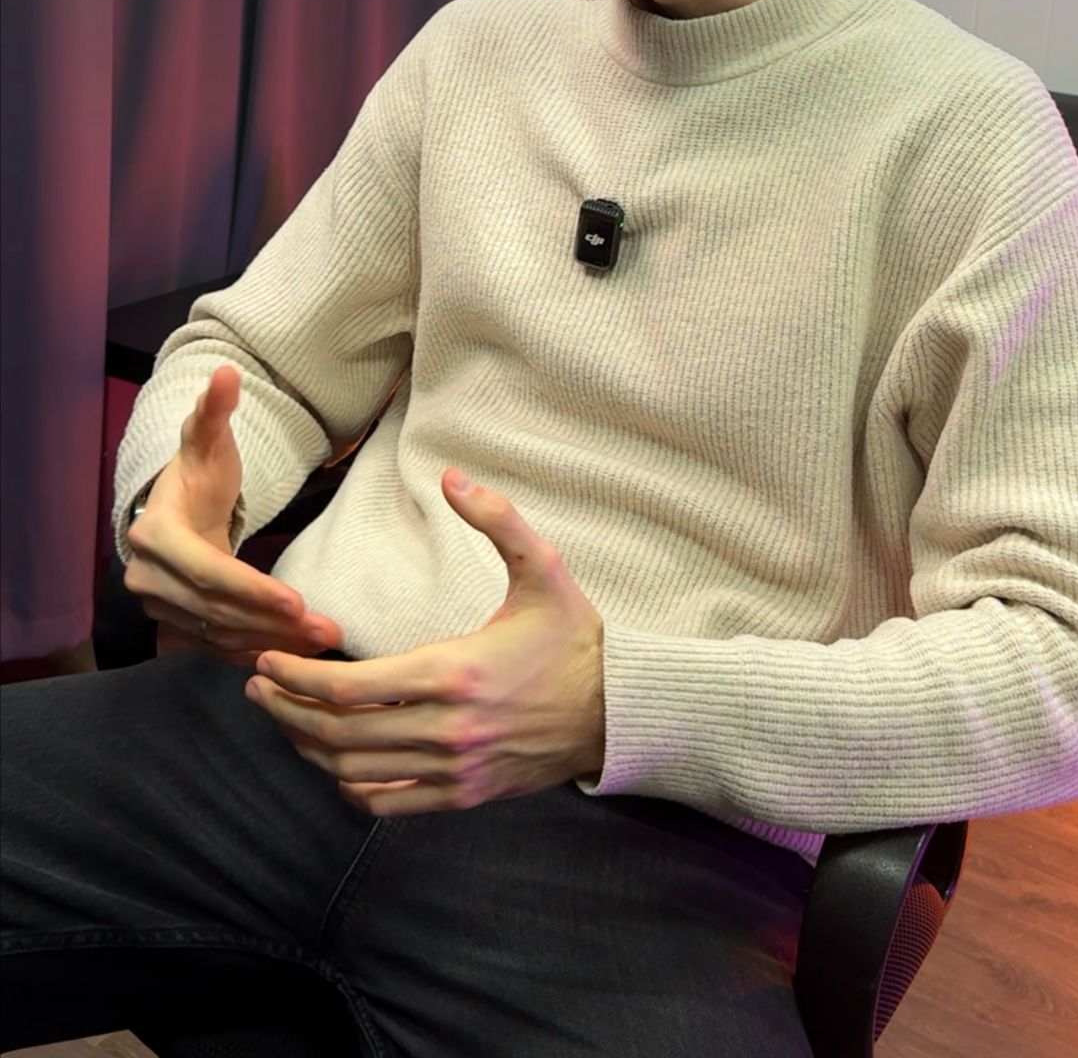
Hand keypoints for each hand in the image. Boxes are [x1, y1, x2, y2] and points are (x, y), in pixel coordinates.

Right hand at [125, 364, 342, 666]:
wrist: (174, 509)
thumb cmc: (198, 473)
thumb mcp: (207, 440)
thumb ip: (214, 411)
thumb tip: (225, 373)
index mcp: (156, 537)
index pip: (207, 572)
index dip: (251, 588)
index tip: (298, 600)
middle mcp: (149, 580)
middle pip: (216, 611)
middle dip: (272, 622)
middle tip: (326, 629)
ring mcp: (159, 608)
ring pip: (219, 636)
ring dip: (272, 642)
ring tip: (322, 640)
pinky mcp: (175, 628)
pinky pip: (217, 649)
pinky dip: (255, 653)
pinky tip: (295, 654)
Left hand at [245, 468, 605, 815]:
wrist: (617, 711)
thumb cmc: (574, 637)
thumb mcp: (544, 567)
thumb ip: (497, 518)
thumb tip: (451, 476)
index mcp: (454, 672)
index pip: (350, 688)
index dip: (297, 676)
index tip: (267, 657)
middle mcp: (446, 729)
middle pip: (339, 733)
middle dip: (286, 710)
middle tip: (257, 684)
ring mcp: (453, 769)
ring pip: (355, 771)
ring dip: (308, 746)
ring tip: (283, 717)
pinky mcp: (463, 794)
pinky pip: (388, 803)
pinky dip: (350, 785)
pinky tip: (335, 759)